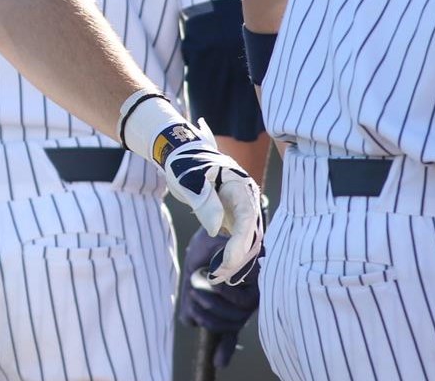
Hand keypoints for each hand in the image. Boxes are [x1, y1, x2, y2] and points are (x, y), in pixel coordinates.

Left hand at [122, 98, 263, 282]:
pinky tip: (220, 271)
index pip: (248, 218)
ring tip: (216, 278)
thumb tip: (216, 230)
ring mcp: (242, 209)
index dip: (240, 242)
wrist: (181, 156)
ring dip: (236, 261)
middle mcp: (247, 199)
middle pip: (252, 234)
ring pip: (248, 241)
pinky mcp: (234, 218)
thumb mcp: (189, 179)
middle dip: (237, 258)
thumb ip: (204, 201)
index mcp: (240, 186)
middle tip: (216, 275)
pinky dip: (232, 257)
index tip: (227, 262)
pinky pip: (240, 241)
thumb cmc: (184, 165)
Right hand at [179, 228, 260, 366]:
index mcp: (231, 297)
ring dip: (212, 305)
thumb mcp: (195, 271)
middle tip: (194, 299)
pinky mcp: (260, 280)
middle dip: (207, 318)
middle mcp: (245, 297)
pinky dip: (226, 293)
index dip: (225, 347)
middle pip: (228, 326)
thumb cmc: (210, 240)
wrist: (222, 213)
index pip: (230, 328)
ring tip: (201, 286)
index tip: (218, 364)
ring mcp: (254, 289)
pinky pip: (242, 301)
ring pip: (235, 315)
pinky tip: (220, 280)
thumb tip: (189, 324)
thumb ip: (194, 298)